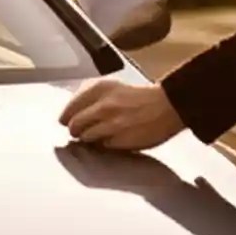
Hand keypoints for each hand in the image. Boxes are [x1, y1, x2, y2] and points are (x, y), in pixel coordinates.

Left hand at [58, 79, 184, 150]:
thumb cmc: (143, 98)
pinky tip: (113, 139)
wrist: (169, 106)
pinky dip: (103, 145)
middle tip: (81, 132)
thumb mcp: (114, 88)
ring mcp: (110, 123)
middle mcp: (102, 104)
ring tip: (99, 135)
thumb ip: (92, 97)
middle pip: (73, 124)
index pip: (69, 108)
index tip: (67, 121)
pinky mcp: (119, 139)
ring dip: (89, 139)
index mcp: (99, 88)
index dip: (67, 117)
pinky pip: (101, 146)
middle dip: (76, 130)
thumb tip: (71, 112)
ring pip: (84, 137)